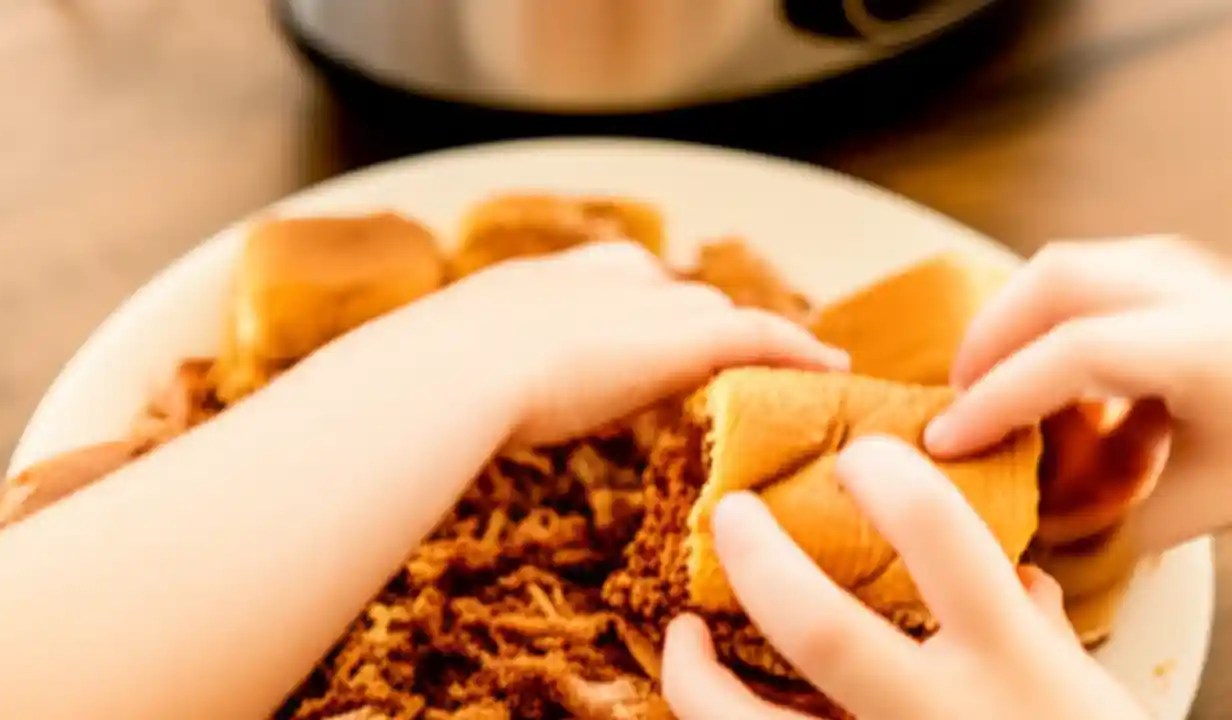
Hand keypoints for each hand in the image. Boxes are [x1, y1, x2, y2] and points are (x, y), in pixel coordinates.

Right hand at [427, 240, 848, 445]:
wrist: (455, 371)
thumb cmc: (431, 383)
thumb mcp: (445, 375)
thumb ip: (461, 386)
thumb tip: (427, 422)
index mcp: (537, 285)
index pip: (606, 284)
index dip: (633, 310)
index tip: (642, 332)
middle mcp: (598, 280)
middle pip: (670, 293)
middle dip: (693, 321)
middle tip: (713, 355)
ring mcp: (644, 303)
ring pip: (715, 312)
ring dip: (745, 338)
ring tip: (779, 366)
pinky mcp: (685, 336)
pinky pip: (760, 336)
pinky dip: (797, 350)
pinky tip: (831, 368)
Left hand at [661, 436, 1146, 719]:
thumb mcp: (1089, 695)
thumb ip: (1039, 632)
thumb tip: (1017, 572)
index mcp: (1014, 667)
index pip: (940, 537)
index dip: (888, 478)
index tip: (858, 456)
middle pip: (819, 628)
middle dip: (759, 559)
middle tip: (731, 511)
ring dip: (695, 679)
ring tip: (683, 634)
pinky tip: (717, 709)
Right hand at [922, 236, 1231, 551]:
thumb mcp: (1214, 501)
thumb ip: (1117, 517)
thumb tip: (1032, 532)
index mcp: (1208, 347)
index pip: (1073, 353)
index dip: (997, 397)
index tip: (948, 441)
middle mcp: (1196, 290)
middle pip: (1055, 280)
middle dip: (988, 339)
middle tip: (961, 400)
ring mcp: (1191, 268)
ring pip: (1067, 265)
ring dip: (1013, 319)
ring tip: (991, 380)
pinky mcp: (1183, 271)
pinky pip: (1091, 274)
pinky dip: (1048, 316)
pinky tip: (1050, 370)